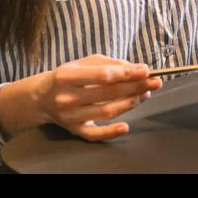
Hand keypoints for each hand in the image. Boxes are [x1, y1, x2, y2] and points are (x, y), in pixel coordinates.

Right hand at [33, 55, 162, 141]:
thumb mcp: (84, 62)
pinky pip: (94, 135)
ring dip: (131, 103)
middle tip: (155, 82)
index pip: (102, 75)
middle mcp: (66, 97)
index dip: (127, 73)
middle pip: (107, 93)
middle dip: (135, 87)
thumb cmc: (68, 77)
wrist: (42, 97)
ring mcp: (69, 116)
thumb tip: (137, 69)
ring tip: (145, 94)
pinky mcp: (74, 130)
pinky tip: (125, 127)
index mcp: (65, 76)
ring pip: (106, 111)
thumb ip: (110, 63)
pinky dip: (111, 132)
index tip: (146, 70)